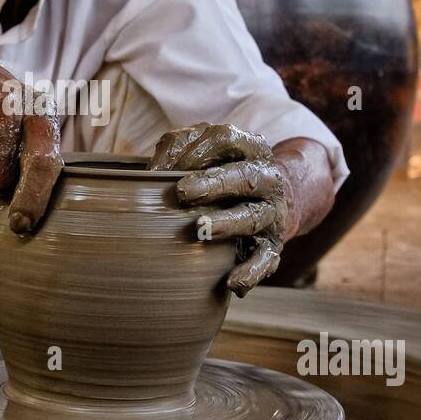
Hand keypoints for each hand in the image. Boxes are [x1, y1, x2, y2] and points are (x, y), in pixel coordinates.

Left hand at [149, 124, 332, 296]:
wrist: (274, 199)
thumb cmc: (224, 173)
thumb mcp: (205, 154)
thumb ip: (178, 154)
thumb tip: (146, 175)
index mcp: (249, 148)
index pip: (226, 138)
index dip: (196, 150)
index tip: (164, 167)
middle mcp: (266, 178)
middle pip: (244, 176)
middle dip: (215, 183)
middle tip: (183, 192)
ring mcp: (272, 212)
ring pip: (253, 216)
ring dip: (227, 223)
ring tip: (201, 229)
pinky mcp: (273, 244)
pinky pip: (265, 260)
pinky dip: (251, 271)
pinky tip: (232, 281)